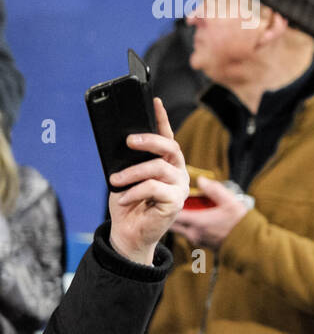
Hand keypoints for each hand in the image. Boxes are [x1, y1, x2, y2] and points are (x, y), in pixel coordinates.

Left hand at [107, 97, 187, 264]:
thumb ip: (128, 161)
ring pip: (158, 168)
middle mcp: (177, 171)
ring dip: (132, 173)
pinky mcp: (175, 202)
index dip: (162, 118)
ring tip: (115, 180)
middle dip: (149, 140)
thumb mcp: (124, 177)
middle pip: (169, 147)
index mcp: (166, 163)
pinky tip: (124, 198)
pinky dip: (134, 191)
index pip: (167, 136)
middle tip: (129, 141)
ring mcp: (179, 187)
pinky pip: (154, 188)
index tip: (154, 100)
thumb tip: (123, 144)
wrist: (128, 233)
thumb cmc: (128, 204)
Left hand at [170, 175, 250, 250]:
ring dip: (180, 219)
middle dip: (171, 213)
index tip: (169, 196)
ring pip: (180, 229)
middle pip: (172, 223)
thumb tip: (200, 179)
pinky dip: (188, 225)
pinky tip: (197, 218)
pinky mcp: (202, 244)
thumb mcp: (230, 202)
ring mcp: (197, 240)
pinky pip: (188, 233)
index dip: (168, 204)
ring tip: (186, 208)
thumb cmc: (241, 223)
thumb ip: (214, 190)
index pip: (173, 213)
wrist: (251, 244)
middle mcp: (193, 233)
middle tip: (173, 201)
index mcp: (197, 222)